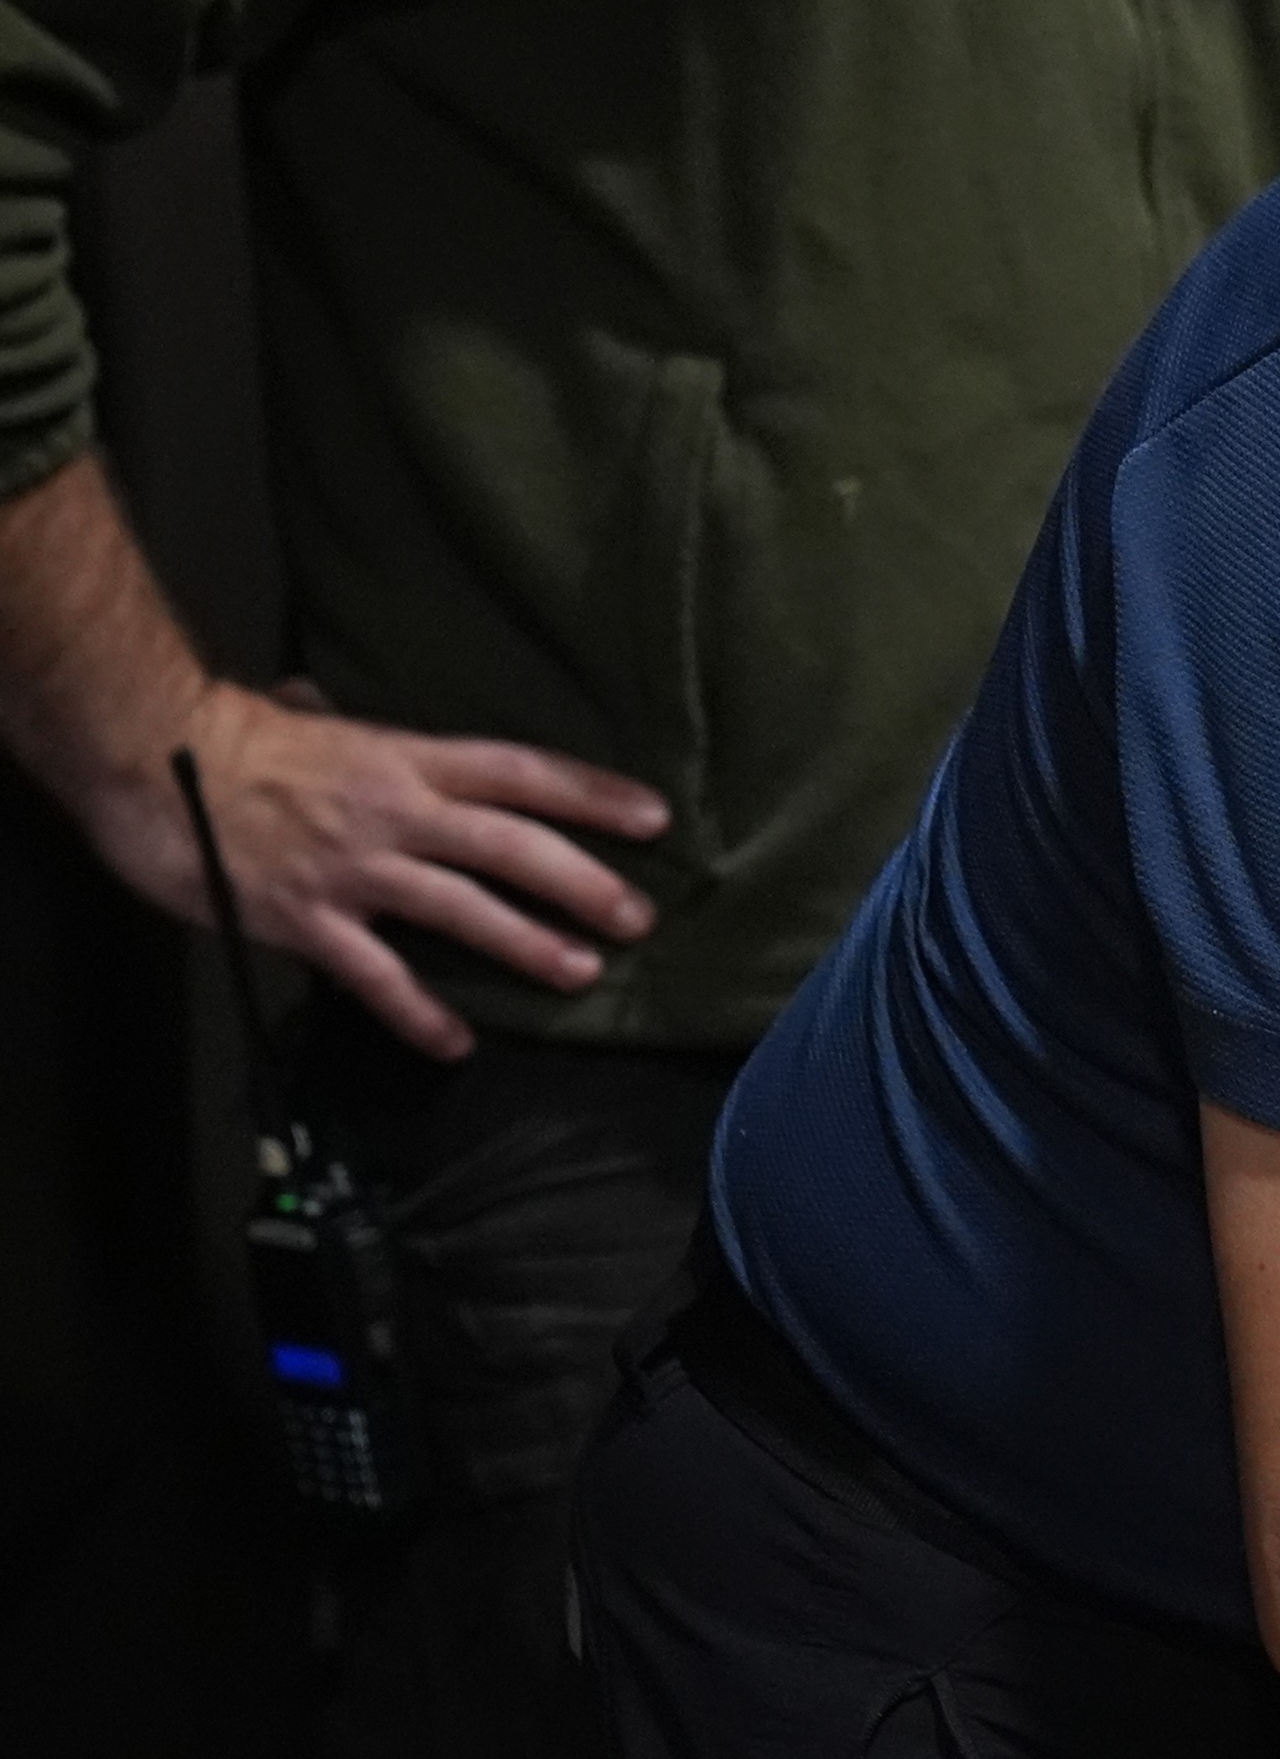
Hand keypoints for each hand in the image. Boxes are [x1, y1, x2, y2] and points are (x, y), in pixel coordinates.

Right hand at [89, 677, 666, 1059]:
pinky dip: (417, 1013)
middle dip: (582, 882)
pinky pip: (374, 975)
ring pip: (460, 909)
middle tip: (638, 917)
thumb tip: (345, 713)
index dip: (590, 793)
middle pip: (511, 846)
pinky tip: (456, 1044)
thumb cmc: (230, 735)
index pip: (520, 773)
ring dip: (524, 943)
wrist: (147, 755)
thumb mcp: (316, 720)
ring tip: (580, 972)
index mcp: (405, 759)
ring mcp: (352, 868)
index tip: (652, 816)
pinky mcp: (305, 918)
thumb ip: (359, 738)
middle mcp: (395, 812)